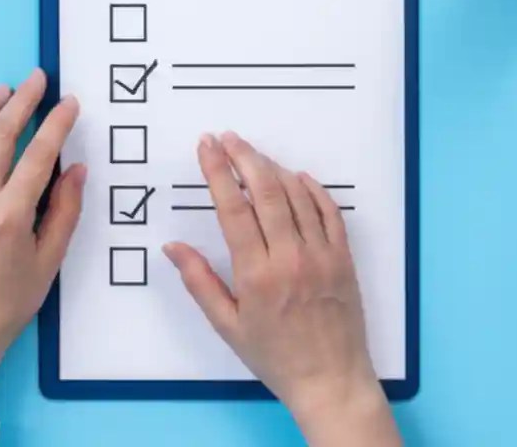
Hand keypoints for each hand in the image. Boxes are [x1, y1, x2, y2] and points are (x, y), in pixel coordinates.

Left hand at [0, 69, 85, 417]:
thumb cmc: (11, 298)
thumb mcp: (50, 258)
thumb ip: (65, 209)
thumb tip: (76, 166)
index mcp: (9, 217)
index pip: (38, 155)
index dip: (56, 123)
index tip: (69, 102)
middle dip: (21, 102)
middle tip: (36, 79)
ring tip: (2, 91)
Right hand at [164, 132, 401, 446]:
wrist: (329, 379)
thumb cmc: (275, 356)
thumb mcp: (228, 325)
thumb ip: (199, 282)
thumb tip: (173, 247)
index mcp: (256, 275)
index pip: (233, 209)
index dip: (217, 172)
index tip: (206, 147)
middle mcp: (290, 258)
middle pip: (265, 191)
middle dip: (243, 157)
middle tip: (227, 137)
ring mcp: (321, 255)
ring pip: (297, 195)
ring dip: (273, 168)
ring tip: (253, 154)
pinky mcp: (343, 258)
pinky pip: (329, 211)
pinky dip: (312, 189)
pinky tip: (297, 177)